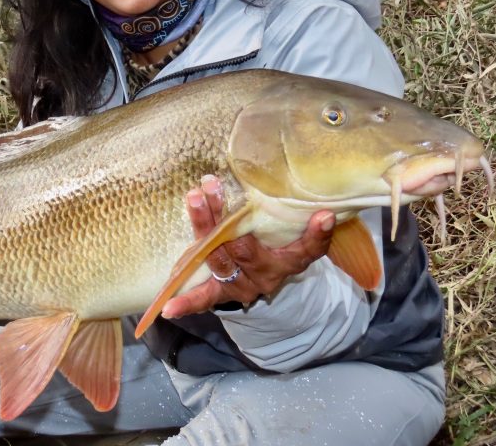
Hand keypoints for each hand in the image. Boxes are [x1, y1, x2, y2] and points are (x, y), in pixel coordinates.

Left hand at [161, 175, 334, 319]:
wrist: (266, 285)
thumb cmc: (278, 247)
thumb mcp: (294, 234)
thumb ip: (303, 221)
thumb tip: (326, 211)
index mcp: (290, 261)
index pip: (307, 248)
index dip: (317, 235)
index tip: (324, 217)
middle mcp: (265, 275)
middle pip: (245, 247)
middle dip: (226, 217)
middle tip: (213, 186)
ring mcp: (240, 285)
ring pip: (219, 257)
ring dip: (204, 228)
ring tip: (195, 198)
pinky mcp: (220, 293)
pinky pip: (203, 298)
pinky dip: (186, 303)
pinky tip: (169, 308)